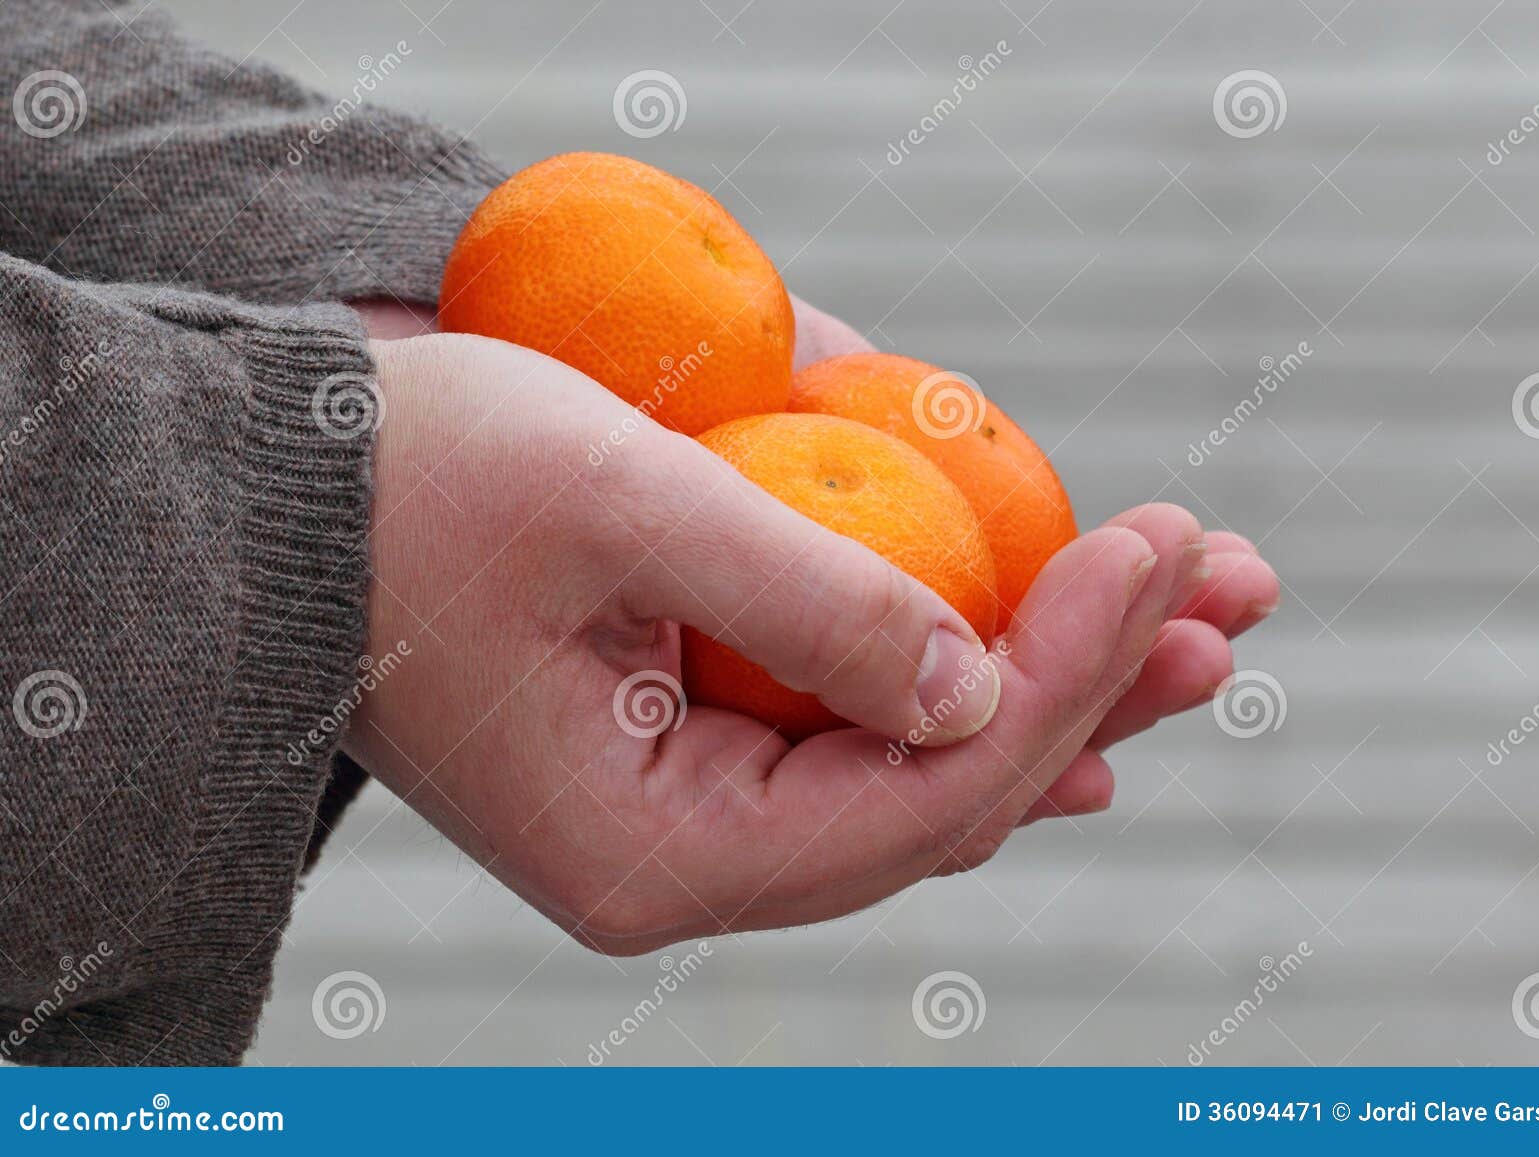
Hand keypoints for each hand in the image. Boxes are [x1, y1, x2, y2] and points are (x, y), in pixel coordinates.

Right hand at [344, 332, 1248, 954]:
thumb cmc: (415, 484)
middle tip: (1224, 597)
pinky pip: (857, 745)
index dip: (1062, 676)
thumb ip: (815, 600)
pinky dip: (957, 695)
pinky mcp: (684, 753)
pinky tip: (1055, 671)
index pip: (923, 794)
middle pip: (942, 801)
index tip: (1159, 549)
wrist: (278, 496)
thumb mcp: (621, 506)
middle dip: (1092, 688)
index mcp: (657, 851)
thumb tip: (985, 693)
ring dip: (1050, 692)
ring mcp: (684, 817)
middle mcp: (681, 864)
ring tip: (1181, 623)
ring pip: (914, 777)